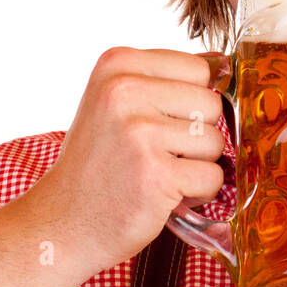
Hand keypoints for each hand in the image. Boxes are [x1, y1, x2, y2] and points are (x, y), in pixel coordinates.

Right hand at [33, 47, 226, 272]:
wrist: (62, 222)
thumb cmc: (99, 162)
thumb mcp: (114, 101)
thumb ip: (162, 81)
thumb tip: (225, 66)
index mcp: (117, 64)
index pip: (199, 68)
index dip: (190, 103)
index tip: (159, 123)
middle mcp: (125, 91)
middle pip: (210, 104)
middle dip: (197, 135)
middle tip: (159, 154)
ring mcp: (140, 133)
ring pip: (216, 142)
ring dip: (197, 165)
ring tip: (159, 174)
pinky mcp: (156, 173)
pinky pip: (212, 177)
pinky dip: (199, 193)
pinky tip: (166, 195)